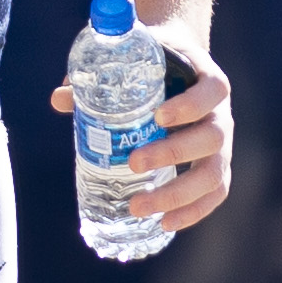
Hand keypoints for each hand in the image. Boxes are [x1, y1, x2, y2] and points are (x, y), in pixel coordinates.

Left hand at [52, 37, 235, 234]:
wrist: (181, 68)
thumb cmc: (154, 65)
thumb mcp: (136, 60)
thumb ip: (101, 77)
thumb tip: (60, 99)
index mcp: (207, 80)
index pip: (212, 92)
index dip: (190, 106)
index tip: (158, 116)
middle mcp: (221, 113)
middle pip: (211, 137)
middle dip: (173, 154)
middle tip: (133, 162)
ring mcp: (222, 144)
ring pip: (213, 174)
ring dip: (178, 194)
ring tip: (139, 206)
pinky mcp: (215, 166)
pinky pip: (214, 193)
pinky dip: (193, 211)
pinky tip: (166, 222)